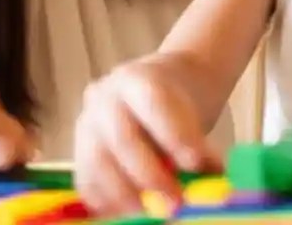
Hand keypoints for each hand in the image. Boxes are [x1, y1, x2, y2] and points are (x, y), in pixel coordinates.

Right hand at [73, 59, 221, 215]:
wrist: (154, 89)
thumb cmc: (178, 104)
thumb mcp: (195, 114)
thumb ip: (199, 145)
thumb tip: (212, 179)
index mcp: (137, 79)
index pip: (154, 104)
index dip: (174, 135)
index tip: (196, 163)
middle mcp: (105, 98)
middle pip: (122, 138)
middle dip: (150, 176)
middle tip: (176, 203)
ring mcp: (87, 124)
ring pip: (97, 162)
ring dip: (126, 195)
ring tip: (153, 213)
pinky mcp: (78, 151)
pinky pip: (86, 180)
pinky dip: (106, 202)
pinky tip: (129, 213)